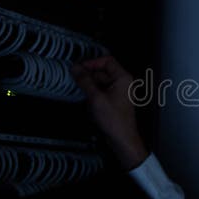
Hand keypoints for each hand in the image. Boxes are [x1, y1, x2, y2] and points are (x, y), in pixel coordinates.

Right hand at [72, 55, 149, 170]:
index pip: (107, 61)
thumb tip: (76, 68)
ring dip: (90, 84)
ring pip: (100, 81)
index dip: (92, 62)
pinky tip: (87, 99)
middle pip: (102, 71)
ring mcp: (118, 91)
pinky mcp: (114, 100)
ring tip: (81, 91)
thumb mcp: (96, 97)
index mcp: (123, 78)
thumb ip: (85, 81)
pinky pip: (101, 90)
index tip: (79, 68)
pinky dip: (93, 92)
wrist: (122, 137)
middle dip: (89, 75)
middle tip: (75, 79)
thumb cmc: (114, 119)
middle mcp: (123, 82)